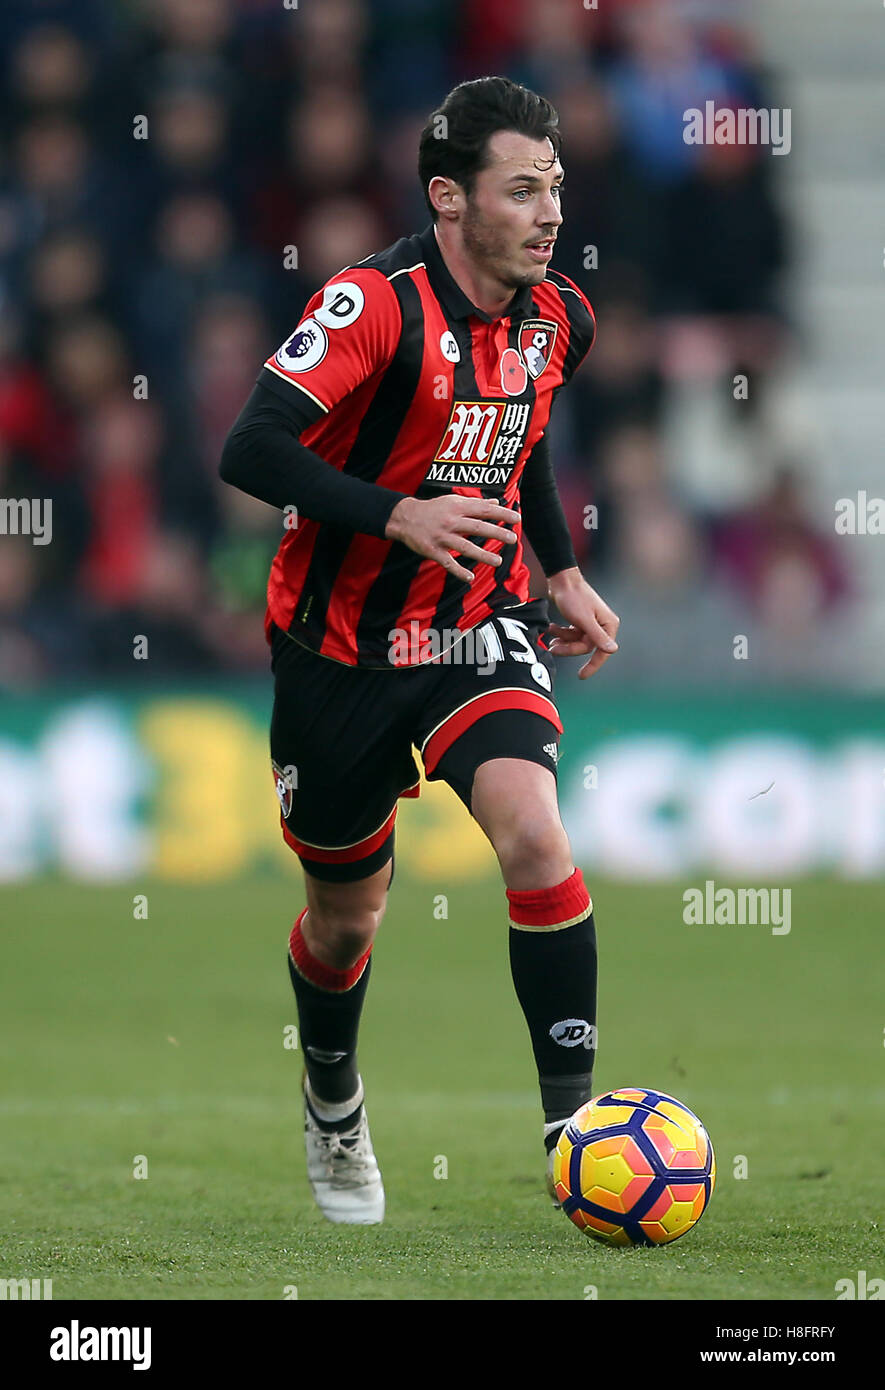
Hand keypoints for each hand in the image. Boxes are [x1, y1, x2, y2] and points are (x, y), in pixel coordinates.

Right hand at [385, 494, 518, 582]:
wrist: (405, 518)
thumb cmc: (432, 509)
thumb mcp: (452, 501)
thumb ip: (475, 503)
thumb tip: (496, 503)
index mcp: (457, 507)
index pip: (483, 510)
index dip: (501, 514)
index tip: (516, 518)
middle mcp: (451, 521)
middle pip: (477, 527)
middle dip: (496, 533)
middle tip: (513, 538)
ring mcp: (442, 537)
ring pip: (465, 547)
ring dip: (482, 555)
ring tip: (498, 561)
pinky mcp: (433, 551)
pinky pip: (448, 562)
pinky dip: (458, 571)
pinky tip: (471, 578)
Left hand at [545, 568, 618, 678]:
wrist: (561, 580)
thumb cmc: (574, 597)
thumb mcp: (584, 619)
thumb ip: (597, 636)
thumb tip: (613, 650)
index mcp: (608, 625)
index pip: (602, 652)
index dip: (593, 665)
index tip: (581, 676)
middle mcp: (602, 625)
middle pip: (585, 647)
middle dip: (568, 648)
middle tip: (552, 647)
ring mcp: (591, 623)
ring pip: (576, 642)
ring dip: (563, 641)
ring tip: (550, 635)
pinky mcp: (580, 621)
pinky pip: (571, 634)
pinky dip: (561, 633)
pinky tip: (551, 628)